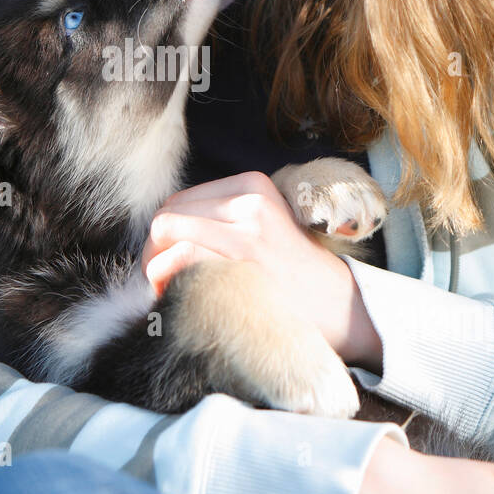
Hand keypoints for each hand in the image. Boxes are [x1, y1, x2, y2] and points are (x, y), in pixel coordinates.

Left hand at [141, 171, 381, 366]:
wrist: (339, 308)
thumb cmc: (291, 276)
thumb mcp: (261, 227)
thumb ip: (220, 219)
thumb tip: (160, 230)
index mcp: (252, 184)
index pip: (179, 200)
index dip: (164, 235)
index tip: (167, 262)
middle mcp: (249, 198)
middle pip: (167, 214)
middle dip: (154, 250)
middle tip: (160, 281)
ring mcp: (247, 225)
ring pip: (166, 229)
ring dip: (154, 265)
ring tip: (164, 290)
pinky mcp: (243, 254)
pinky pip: (180, 255)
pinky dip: (164, 277)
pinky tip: (172, 296)